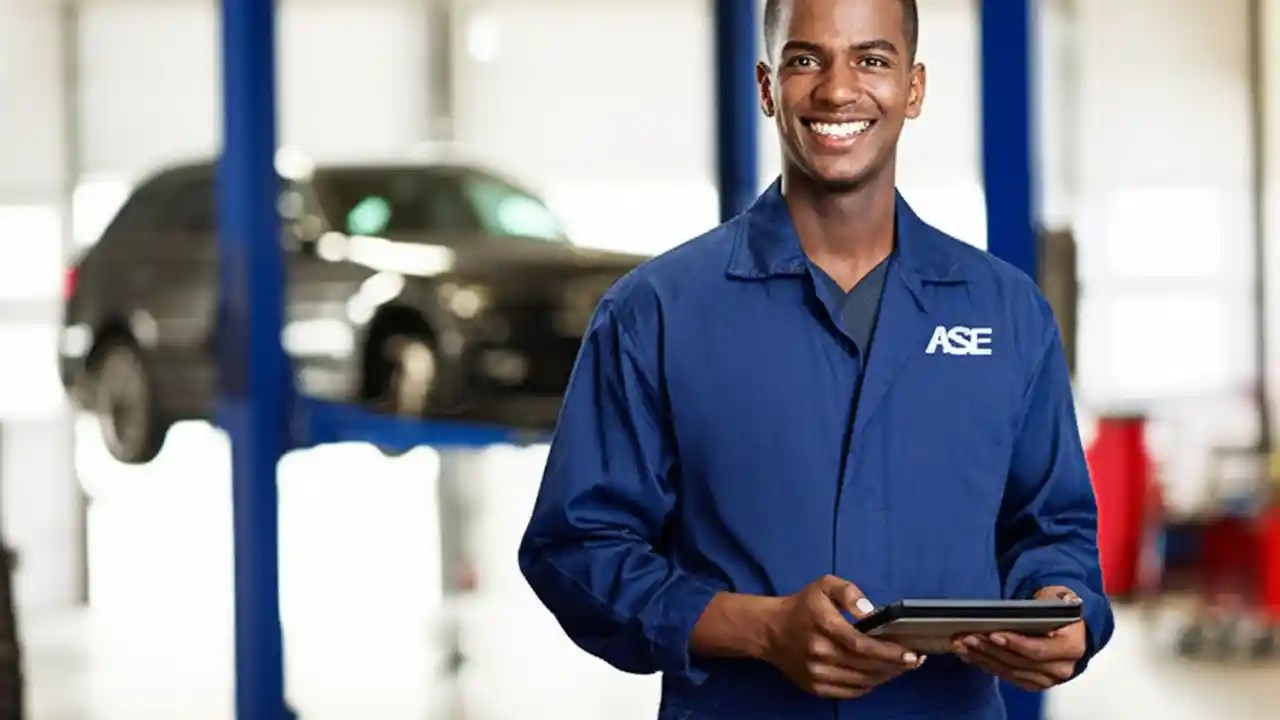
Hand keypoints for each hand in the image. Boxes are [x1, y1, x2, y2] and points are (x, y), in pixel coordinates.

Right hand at [761, 575, 924, 699]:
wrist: (770, 630)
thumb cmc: (802, 606)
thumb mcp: (824, 585)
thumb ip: (849, 592)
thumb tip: (870, 611)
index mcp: (824, 625)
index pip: (863, 645)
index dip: (890, 652)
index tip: (911, 654)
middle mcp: (820, 653)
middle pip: (868, 666)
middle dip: (895, 665)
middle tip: (913, 660)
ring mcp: (817, 674)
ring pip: (863, 681)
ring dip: (885, 676)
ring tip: (898, 666)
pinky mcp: (816, 687)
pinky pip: (851, 692)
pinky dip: (868, 685)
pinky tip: (876, 674)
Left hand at [951, 586, 1086, 691]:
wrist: (1066, 622)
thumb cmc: (1058, 607)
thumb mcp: (1053, 599)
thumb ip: (1038, 607)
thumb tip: (1009, 610)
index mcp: (1072, 647)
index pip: (1037, 650)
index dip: (1014, 644)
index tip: (992, 634)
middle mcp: (1061, 668)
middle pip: (1019, 663)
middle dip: (990, 650)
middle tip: (967, 637)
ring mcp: (1047, 678)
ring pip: (1010, 671)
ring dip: (983, 658)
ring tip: (962, 644)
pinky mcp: (1033, 682)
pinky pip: (1007, 676)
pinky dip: (987, 665)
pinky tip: (970, 655)